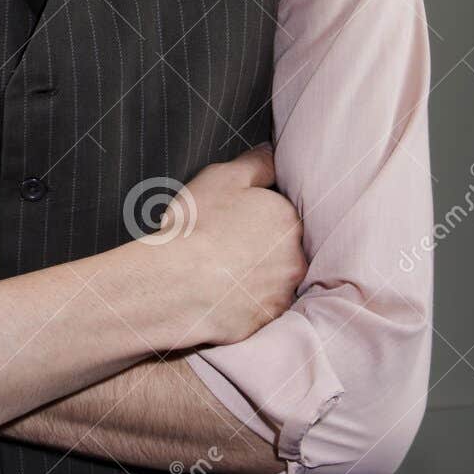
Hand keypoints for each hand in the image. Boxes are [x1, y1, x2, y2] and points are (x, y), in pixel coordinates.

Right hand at [137, 143, 307, 349]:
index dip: (253, 212)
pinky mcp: (267, 320)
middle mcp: (296, 256)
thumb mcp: (222, 177)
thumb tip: (274, 153)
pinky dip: (246, 299)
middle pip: (280, 245)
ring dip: (255, 273)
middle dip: (259, 244)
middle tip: (223, 243)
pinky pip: (260, 305)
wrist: (178, 285)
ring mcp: (283, 292)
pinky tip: (221, 293)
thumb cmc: (197, 226)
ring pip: (273, 277)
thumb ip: (256, 162)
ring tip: (220, 271)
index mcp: (288, 218)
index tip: (230, 218)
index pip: (280, 211)